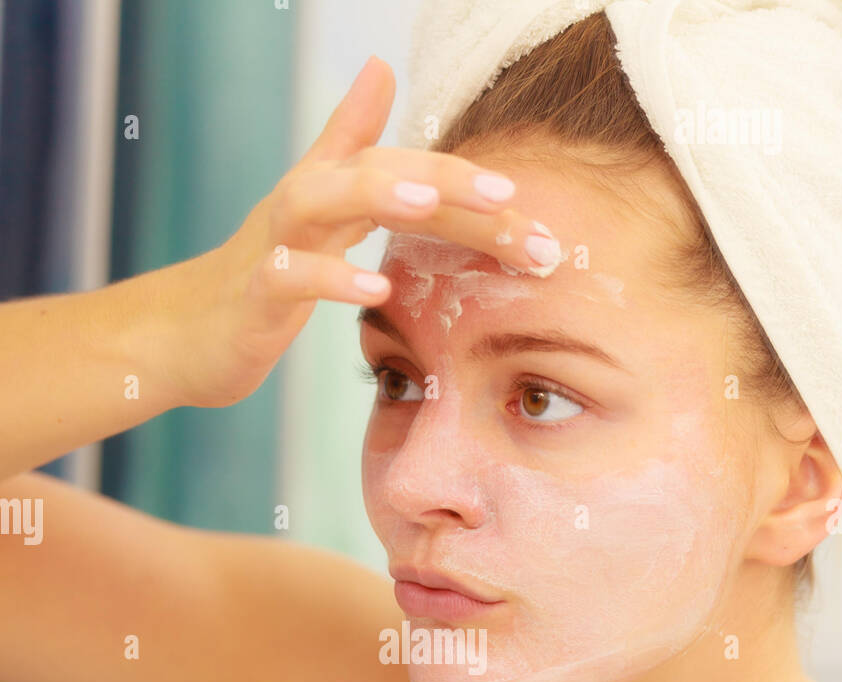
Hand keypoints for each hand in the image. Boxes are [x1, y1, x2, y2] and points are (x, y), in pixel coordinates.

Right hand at [150, 55, 554, 410]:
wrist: (188, 334)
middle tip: (508, 197)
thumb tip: (379, 69)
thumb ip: (347, 141)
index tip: (535, 214)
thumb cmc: (261, 274)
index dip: (469, 189)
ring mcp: (276, 245)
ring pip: (322, 202)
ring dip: (378, 195)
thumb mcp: (313, 207)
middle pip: (376, 172)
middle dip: (444, 181)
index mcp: (333, 192)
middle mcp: (304, 204)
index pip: (411, 179)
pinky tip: (375, 290)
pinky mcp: (254, 295)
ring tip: (433, 202)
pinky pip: (290, 278)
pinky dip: (329, 279)